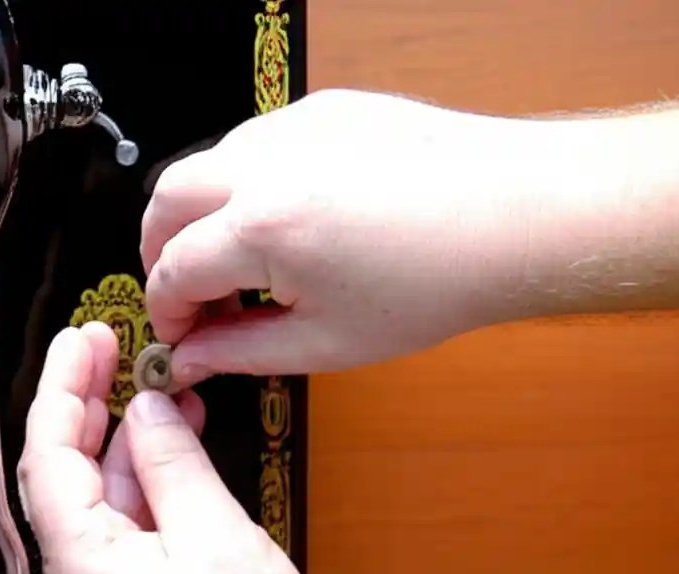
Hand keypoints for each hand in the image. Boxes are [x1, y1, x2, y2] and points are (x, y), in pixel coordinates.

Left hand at [16, 321, 338, 573]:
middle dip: (83, 399)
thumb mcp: (212, 528)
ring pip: (93, 483)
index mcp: (79, 567)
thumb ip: (169, 457)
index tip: (77, 342)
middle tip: (103, 344)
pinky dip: (143, 465)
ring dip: (121, 428)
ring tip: (149, 379)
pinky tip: (168, 428)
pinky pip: (120, 508)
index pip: (47, 457)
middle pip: (60, 467)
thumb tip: (144, 404)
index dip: (61, 389)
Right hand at [140, 89, 555, 382]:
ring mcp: (294, 127)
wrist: (517, 217)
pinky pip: (256, 144)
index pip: (172, 270)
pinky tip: (286, 226)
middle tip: (188, 297)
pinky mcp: (324, 109)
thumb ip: (239, 351)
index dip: (167, 313)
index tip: (182, 338)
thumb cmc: (439, 279)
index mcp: (261, 228)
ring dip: (202, 214)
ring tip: (243, 265)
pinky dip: (245, 185)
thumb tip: (191, 358)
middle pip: (167, 201)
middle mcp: (266, 164)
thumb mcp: (325, 342)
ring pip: (207, 165)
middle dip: (161, 250)